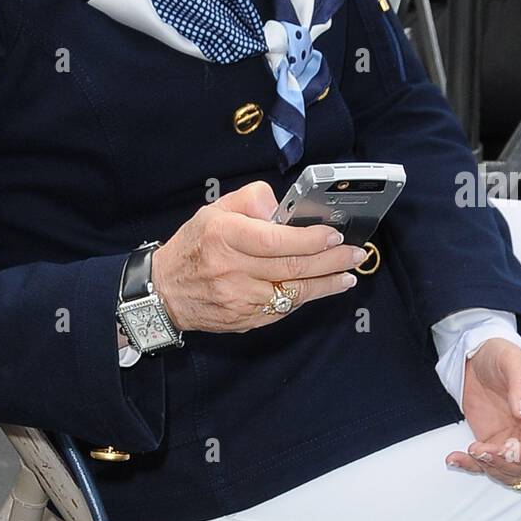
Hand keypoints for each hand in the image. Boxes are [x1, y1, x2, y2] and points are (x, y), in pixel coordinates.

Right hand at [150, 180, 366, 334]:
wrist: (166, 290)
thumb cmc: (195, 245)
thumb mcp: (215, 210)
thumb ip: (252, 201)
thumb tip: (283, 208)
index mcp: (224, 236)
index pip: (275, 240)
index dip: (309, 239)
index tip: (334, 234)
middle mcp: (232, 269)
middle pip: (291, 268)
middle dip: (330, 260)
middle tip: (354, 252)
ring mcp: (239, 299)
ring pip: (293, 292)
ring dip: (327, 283)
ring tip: (348, 273)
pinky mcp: (245, 319)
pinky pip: (284, 308)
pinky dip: (306, 297)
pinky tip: (323, 287)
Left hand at [445, 339, 520, 487]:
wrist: (477, 358)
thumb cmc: (501, 356)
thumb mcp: (514, 361)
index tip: (506, 448)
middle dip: (504, 464)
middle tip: (480, 450)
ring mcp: (515, 442)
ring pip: (510, 473)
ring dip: (489, 469)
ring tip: (470, 450)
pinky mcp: (493, 445)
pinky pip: (486, 466)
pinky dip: (470, 467)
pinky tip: (454, 458)